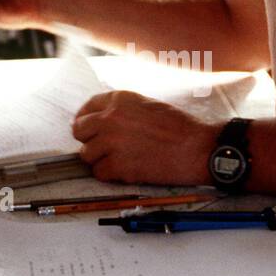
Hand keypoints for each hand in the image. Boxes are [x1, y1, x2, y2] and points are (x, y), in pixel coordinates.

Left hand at [72, 91, 217, 185]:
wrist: (196, 149)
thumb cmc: (180, 128)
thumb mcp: (147, 106)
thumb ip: (122, 110)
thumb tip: (101, 121)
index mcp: (119, 100)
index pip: (86, 108)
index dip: (86, 120)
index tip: (89, 129)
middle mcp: (111, 118)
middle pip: (79, 131)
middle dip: (89, 140)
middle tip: (103, 147)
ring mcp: (112, 142)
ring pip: (86, 155)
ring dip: (99, 160)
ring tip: (119, 160)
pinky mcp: (118, 165)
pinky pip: (99, 173)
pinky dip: (110, 175)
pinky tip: (126, 170)